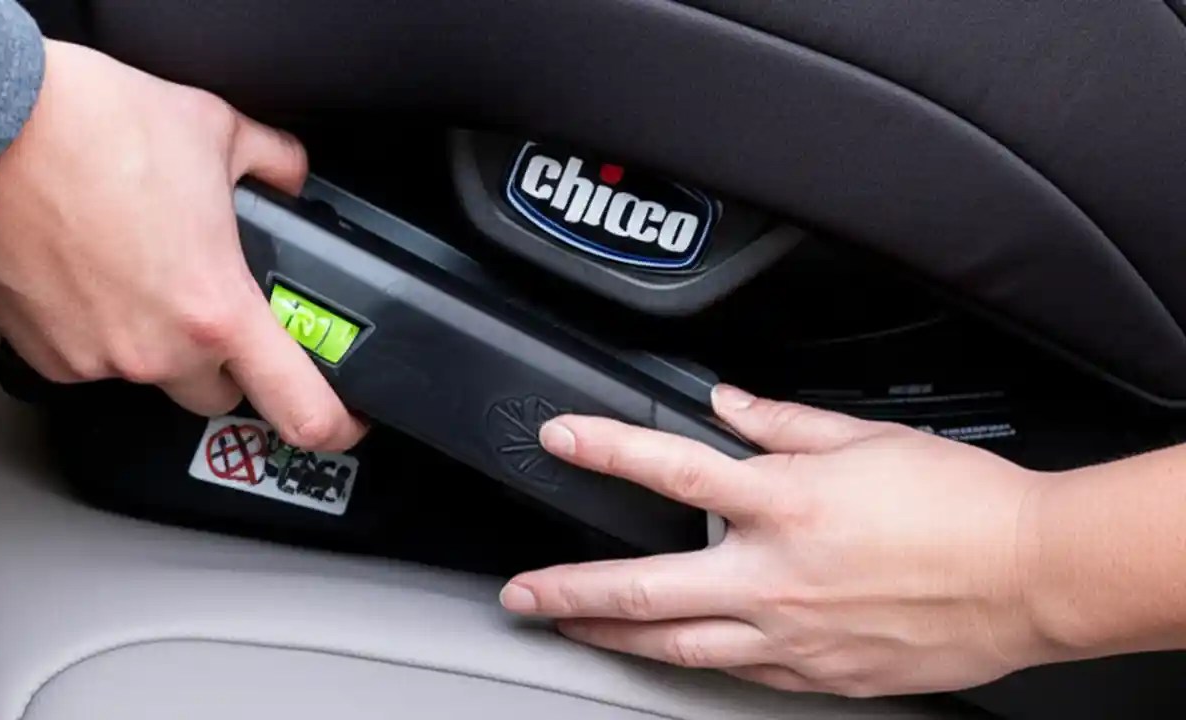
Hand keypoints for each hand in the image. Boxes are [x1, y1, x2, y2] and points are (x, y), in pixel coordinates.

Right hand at [0, 40, 365, 451]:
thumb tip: (290, 175)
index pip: (301, 408)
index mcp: (216, 310)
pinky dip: (105, 329)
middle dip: (230, 358)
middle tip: (216, 301)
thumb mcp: (215, 129)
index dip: (337, 425)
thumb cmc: (85, 126)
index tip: (346, 421)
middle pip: (222, 393)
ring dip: (162, 339)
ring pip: (156, 375)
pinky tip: (97, 273)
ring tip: (143, 266)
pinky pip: (97, 360)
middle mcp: (158, 351)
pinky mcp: (46, 356)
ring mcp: (98, 360)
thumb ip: (274, 165)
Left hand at [499, 385, 1059, 697]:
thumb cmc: (961, 506)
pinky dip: (697, 660)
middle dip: (573, 591)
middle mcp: (777, 575)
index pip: (671, 466)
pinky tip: (673, 654)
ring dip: (614, 638)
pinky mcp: (820, 674)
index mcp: (787, 502)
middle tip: (524, 595)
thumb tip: (729, 404)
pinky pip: (740, 672)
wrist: (1032, 574)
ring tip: (573, 631)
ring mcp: (794, 635)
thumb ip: (784, 422)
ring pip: (679, 646)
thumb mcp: (866, 438)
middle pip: (647, 588)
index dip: (605, 447)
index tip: (561, 439)